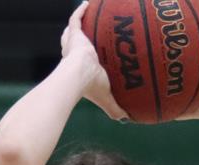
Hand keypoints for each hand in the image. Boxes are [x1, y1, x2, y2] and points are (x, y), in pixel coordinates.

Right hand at [63, 2, 128, 120]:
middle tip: (86, 32)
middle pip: (72, 42)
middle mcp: (73, 53)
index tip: (90, 53)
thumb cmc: (90, 87)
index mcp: (78, 67)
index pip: (78, 59)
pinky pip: (76, 18)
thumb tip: (126, 119)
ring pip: (72, 30)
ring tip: (88, 13)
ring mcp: (73, 42)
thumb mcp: (105, 97)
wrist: (79, 76)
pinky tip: (87, 3)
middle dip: (76, 37)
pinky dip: (81, 10)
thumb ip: (114, 107)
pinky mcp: (74, 34)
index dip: (82, 55)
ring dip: (79, 22)